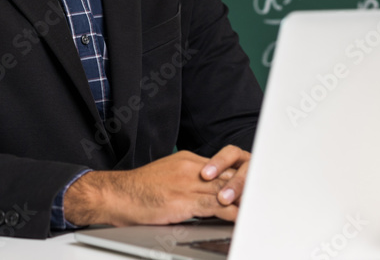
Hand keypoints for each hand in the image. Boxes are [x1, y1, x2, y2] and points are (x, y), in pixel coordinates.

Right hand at [64, 148, 249, 226]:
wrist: (116, 195)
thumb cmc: (137, 191)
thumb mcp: (165, 178)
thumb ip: (185, 181)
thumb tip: (202, 193)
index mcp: (185, 161)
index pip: (220, 167)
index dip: (237, 178)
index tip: (250, 187)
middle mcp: (189, 169)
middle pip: (227, 176)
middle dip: (246, 188)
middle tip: (263, 197)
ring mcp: (187, 185)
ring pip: (224, 190)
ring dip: (243, 201)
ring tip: (259, 208)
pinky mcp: (183, 201)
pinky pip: (214, 207)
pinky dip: (231, 213)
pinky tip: (241, 219)